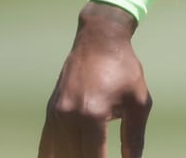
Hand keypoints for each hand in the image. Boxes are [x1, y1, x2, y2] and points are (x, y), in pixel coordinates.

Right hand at [38, 1, 151, 157]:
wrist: (99, 40)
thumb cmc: (124, 69)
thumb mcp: (139, 102)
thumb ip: (134, 137)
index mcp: (92, 114)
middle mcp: (69, 116)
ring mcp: (56, 114)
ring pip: (58, 153)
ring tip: (88, 157)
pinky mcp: (51, 112)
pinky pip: (46, 145)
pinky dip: (53, 156)